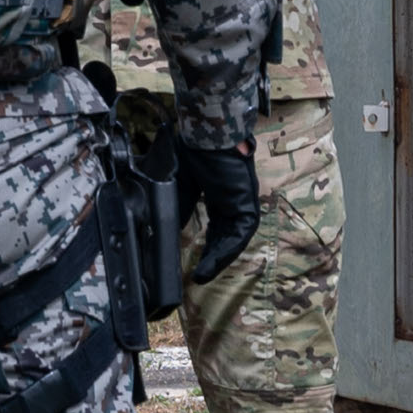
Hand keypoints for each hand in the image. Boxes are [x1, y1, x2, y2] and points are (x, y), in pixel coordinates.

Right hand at [175, 139, 262, 283]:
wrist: (206, 137)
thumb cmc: (194, 153)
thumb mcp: (181, 186)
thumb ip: (178, 208)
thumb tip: (166, 230)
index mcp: (221, 195)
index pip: (217, 228)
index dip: (207, 247)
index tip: (195, 262)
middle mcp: (234, 201)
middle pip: (225, 237)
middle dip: (211, 257)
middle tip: (198, 274)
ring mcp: (243, 204)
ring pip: (232, 240)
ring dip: (218, 259)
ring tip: (203, 275)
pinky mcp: (246, 205)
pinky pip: (237, 236)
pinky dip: (225, 251)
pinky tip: (211, 263)